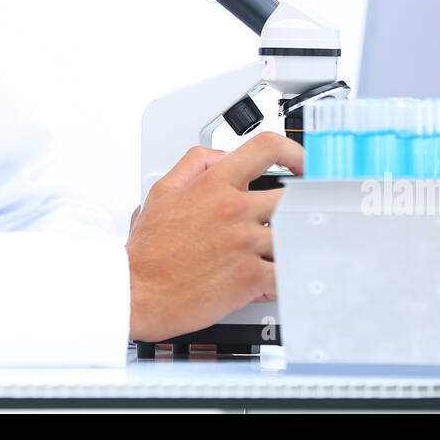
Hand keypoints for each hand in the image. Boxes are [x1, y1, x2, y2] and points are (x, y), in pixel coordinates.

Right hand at [125, 131, 302, 342]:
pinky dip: (288, 278)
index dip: (294, 151)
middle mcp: (233, 209)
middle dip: (300, 206)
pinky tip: (278, 280)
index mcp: (214, 184)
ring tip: (291, 250)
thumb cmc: (146, 251)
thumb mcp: (161, 192)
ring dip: (296, 243)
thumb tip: (222, 155)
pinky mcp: (249, 277)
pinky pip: (286, 274)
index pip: (266, 147)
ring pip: (295, 234)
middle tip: (301, 216)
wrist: (135, 291)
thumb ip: (194, 164)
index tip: (304, 163)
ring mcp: (244, 242)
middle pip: (292, 195)